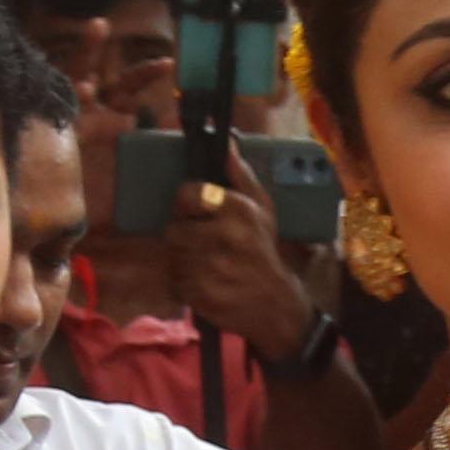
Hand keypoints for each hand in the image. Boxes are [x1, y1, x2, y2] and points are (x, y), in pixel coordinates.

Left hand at [164, 141, 320, 355]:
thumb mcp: (263, 209)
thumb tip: (226, 143)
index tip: (197, 212)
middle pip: (174, 227)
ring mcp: (211, 266)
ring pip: (173, 255)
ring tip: (206, 264)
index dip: (187, 203)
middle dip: (185, 235)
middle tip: (203, 243)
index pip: (187, 193)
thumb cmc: (264, 252)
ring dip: (183, 259)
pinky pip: (175, 279)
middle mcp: (224, 236)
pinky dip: (184, 282)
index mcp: (238, 209)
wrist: (276, 306)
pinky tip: (205, 282)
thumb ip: (241, 175)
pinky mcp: (200, 293)